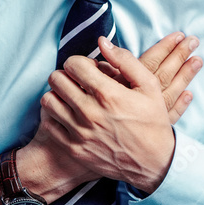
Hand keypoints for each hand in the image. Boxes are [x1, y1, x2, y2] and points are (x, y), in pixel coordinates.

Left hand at [42, 35, 201, 193]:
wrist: (154, 163)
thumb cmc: (153, 121)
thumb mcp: (149, 86)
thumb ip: (125, 60)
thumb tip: (102, 41)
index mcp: (107, 94)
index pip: (73, 64)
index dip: (80, 62)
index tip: (88, 70)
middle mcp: (89, 112)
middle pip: (56, 79)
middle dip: (66, 75)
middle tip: (77, 82)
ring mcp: (79, 132)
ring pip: (48, 100)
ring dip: (58, 95)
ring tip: (71, 97)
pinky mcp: (74, 148)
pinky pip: (50, 124)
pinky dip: (55, 116)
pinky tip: (69, 115)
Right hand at [96, 31, 200, 122]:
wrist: (87, 151)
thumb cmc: (88, 114)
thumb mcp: (93, 86)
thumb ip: (101, 68)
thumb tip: (104, 44)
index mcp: (128, 84)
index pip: (151, 61)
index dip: (165, 47)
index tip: (179, 35)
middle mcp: (142, 98)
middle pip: (165, 73)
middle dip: (180, 56)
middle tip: (194, 41)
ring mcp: (150, 116)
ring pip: (171, 92)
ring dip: (185, 76)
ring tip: (198, 60)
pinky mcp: (152, 132)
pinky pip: (171, 116)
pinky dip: (181, 105)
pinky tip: (189, 95)